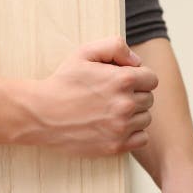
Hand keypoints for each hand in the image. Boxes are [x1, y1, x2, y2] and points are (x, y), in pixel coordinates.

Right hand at [17, 37, 158, 153]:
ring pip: (146, 119)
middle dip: (135, 95)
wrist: (41, 114)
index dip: (139, 78)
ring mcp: (121, 127)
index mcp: (122, 79)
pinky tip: (116, 127)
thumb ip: (115, 47)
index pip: (151, 79)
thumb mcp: (84, 53)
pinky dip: (134, 134)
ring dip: (134, 115)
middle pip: (149, 99)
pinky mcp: (116, 145)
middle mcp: (126, 104)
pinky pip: (142, 139)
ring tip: (112, 112)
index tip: (125, 82)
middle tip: (113, 97)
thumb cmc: (63, 83)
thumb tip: (137, 61)